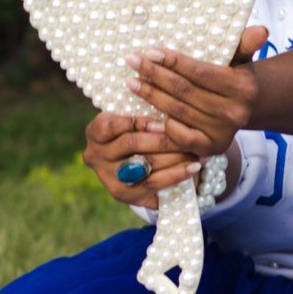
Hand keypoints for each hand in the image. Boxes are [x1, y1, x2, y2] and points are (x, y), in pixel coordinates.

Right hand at [82, 113, 201, 210]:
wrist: (133, 163)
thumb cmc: (137, 131)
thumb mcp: (133, 117)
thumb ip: (146, 107)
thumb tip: (171, 98)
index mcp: (94, 132)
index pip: (112, 125)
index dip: (139, 122)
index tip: (165, 121)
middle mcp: (95, 156)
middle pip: (131, 144)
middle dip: (163, 139)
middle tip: (189, 134)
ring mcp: (107, 178)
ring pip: (144, 164)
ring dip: (175, 157)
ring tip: (197, 151)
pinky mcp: (123, 195)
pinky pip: (152, 185)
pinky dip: (176, 175)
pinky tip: (193, 168)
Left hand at [123, 26, 268, 158]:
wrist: (244, 107)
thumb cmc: (234, 75)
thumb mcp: (241, 57)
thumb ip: (245, 43)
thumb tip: (261, 30)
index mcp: (242, 87)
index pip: (199, 72)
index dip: (173, 62)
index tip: (149, 52)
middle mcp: (234, 112)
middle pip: (184, 91)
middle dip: (155, 75)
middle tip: (132, 62)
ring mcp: (222, 133)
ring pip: (177, 111)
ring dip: (151, 96)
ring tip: (131, 82)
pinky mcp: (211, 148)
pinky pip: (180, 136)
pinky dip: (162, 125)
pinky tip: (146, 113)